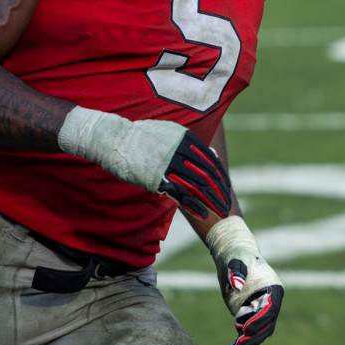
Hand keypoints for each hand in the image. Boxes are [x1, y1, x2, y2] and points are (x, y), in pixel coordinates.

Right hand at [57, 107, 231, 218]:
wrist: (118, 140)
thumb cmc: (144, 136)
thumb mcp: (170, 132)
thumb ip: (191, 143)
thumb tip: (210, 154)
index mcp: (186, 138)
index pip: (210, 161)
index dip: (220, 176)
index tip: (226, 188)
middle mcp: (181, 151)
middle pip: (207, 175)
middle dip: (219, 191)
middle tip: (226, 204)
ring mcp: (170, 165)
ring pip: (197, 186)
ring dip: (211, 200)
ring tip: (220, 211)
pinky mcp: (159, 179)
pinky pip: (182, 194)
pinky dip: (195, 204)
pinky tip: (204, 212)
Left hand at [206, 215, 283, 344]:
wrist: (232, 256)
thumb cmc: (238, 254)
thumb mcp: (236, 258)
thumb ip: (237, 269)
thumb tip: (237, 284)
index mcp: (273, 289)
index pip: (271, 309)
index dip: (261, 320)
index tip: (246, 328)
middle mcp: (269, 303)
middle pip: (266, 325)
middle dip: (254, 336)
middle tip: (239, 344)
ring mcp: (259, 311)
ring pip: (258, 334)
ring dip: (247, 344)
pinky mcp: (248, 316)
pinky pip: (247, 334)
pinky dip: (240, 343)